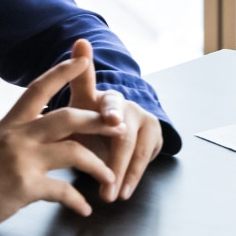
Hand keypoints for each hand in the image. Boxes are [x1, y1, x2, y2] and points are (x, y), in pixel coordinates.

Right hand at [0, 48, 124, 235]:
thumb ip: (17, 138)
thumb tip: (40, 138)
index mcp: (10, 124)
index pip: (38, 88)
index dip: (62, 72)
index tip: (83, 59)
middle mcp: (17, 136)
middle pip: (67, 117)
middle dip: (98, 120)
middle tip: (119, 126)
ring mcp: (21, 160)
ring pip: (73, 152)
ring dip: (97, 165)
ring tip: (108, 177)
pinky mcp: (23, 187)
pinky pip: (62, 190)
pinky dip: (77, 200)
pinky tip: (84, 208)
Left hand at [65, 39, 164, 201]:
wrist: (113, 125)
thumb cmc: (90, 115)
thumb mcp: (79, 100)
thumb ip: (79, 76)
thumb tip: (82, 40)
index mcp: (110, 98)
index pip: (112, 102)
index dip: (112, 112)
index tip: (112, 121)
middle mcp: (132, 108)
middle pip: (125, 136)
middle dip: (116, 161)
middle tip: (106, 182)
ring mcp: (147, 123)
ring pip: (138, 152)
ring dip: (126, 175)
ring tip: (113, 195)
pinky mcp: (157, 138)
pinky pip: (146, 159)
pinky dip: (134, 177)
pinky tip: (124, 191)